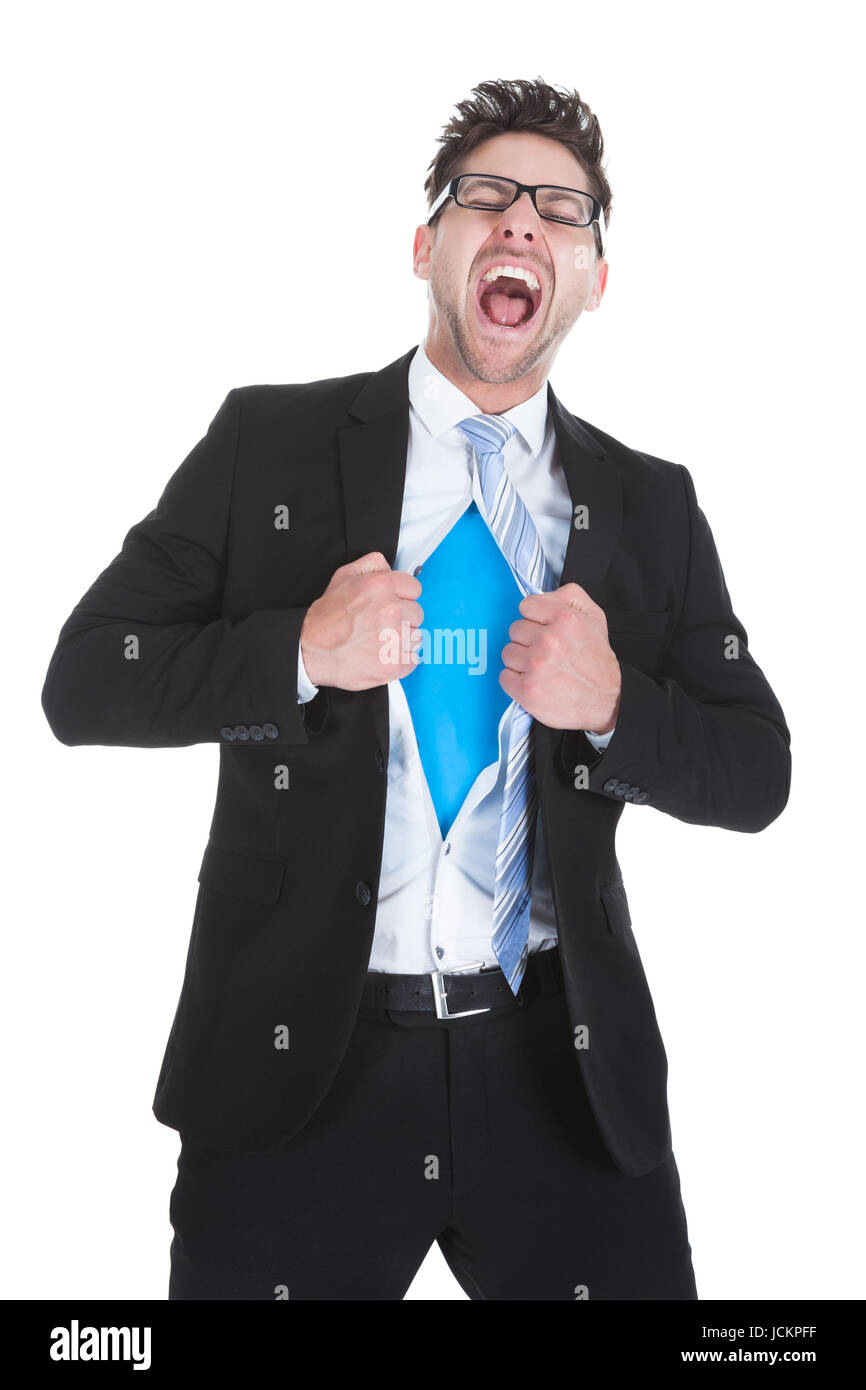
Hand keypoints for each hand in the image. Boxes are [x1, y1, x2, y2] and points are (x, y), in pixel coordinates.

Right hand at [299, 551, 423, 690]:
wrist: (310, 650)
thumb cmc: (326, 618)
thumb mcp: (343, 577)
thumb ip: (371, 565)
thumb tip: (389, 567)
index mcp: (381, 586)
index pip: (415, 589)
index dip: (402, 597)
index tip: (392, 605)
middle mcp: (390, 610)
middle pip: (417, 614)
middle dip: (402, 619)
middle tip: (380, 625)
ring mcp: (394, 638)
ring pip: (416, 637)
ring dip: (401, 640)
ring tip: (378, 641)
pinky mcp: (395, 663)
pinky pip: (412, 660)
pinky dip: (399, 661)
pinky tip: (381, 656)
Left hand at [499, 582, 621, 731]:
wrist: (607, 701)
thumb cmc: (597, 660)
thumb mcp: (594, 617)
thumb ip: (569, 595)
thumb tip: (544, 593)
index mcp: (565, 619)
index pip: (526, 606)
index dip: (534, 618)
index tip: (543, 629)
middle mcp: (549, 641)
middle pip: (515, 630)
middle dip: (528, 640)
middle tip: (546, 652)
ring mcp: (536, 666)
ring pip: (507, 653)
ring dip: (520, 661)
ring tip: (541, 668)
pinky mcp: (526, 690)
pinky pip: (504, 676)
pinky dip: (515, 680)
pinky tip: (534, 681)